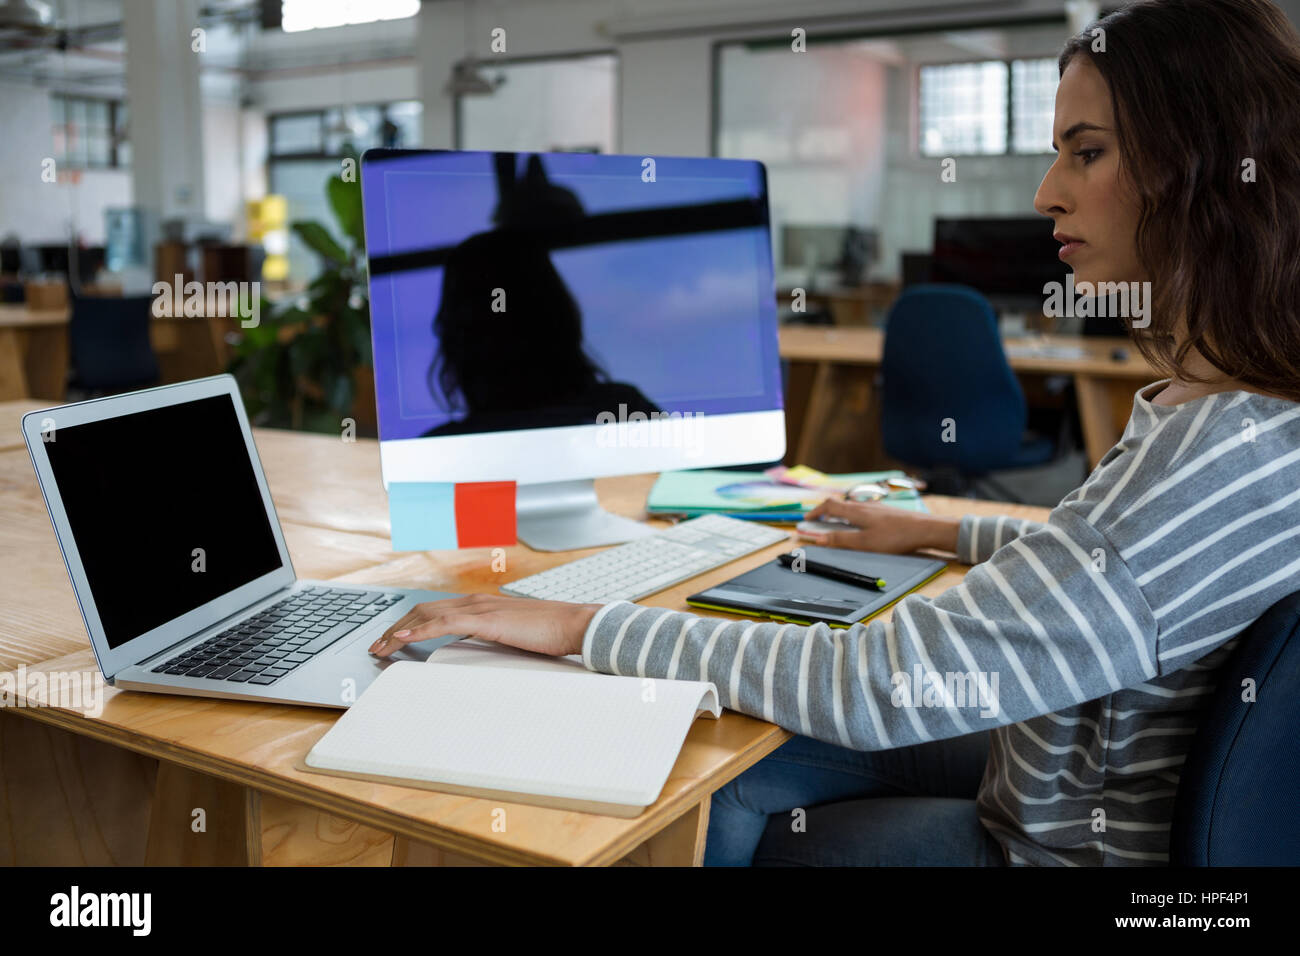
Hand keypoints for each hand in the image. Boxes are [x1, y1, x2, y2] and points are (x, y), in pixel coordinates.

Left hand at [369, 593, 601, 658]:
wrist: (573, 624)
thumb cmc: (550, 632)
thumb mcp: (514, 636)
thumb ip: (494, 639)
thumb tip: (481, 653)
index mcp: (481, 605)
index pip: (435, 610)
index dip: (410, 624)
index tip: (393, 639)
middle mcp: (475, 601)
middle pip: (423, 610)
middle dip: (396, 628)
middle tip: (377, 646)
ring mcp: (479, 608)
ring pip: (426, 615)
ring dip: (399, 631)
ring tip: (381, 647)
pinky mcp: (485, 620)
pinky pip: (443, 624)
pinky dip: (419, 631)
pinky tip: (403, 640)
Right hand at [801, 497, 959, 553]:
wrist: (925, 529)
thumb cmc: (895, 537)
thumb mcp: (864, 543)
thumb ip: (841, 540)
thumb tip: (819, 539)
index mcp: (855, 511)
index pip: (829, 505)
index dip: (815, 512)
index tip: (807, 520)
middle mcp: (864, 505)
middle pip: (840, 504)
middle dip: (826, 513)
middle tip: (819, 523)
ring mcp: (876, 508)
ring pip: (852, 507)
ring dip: (840, 515)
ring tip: (836, 526)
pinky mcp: (886, 512)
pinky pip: (863, 511)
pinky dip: (853, 517)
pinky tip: (861, 527)